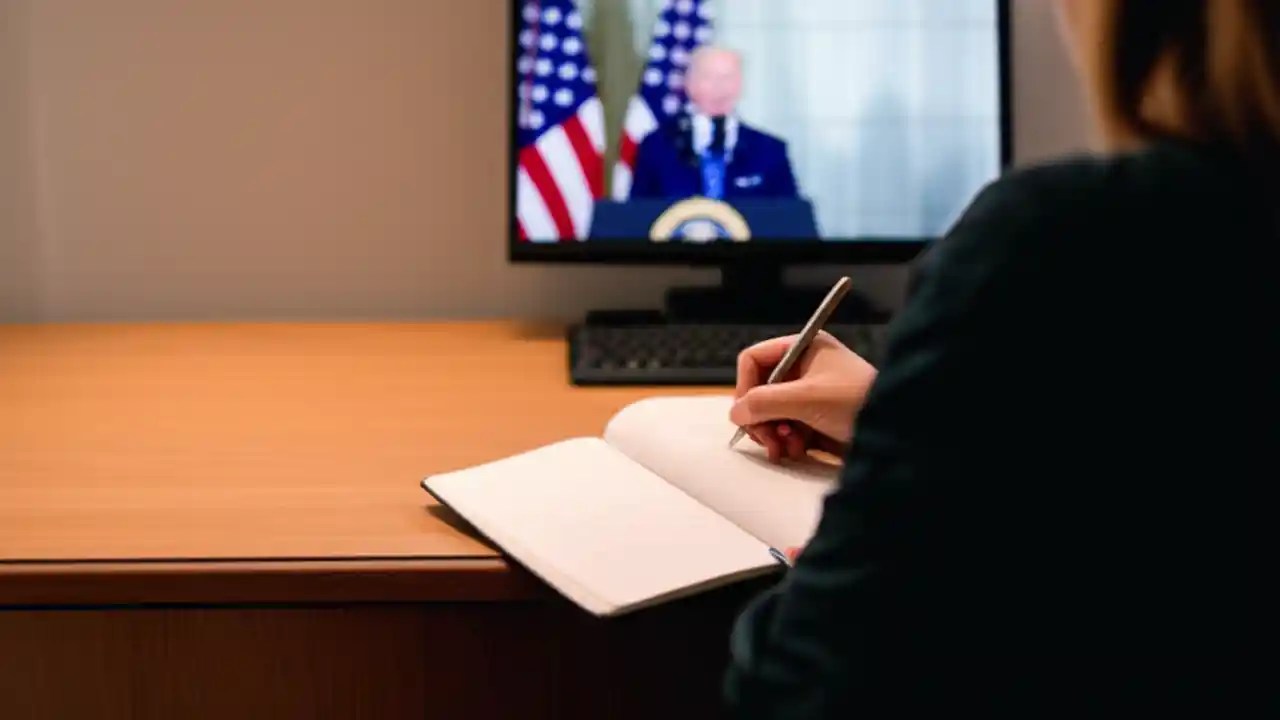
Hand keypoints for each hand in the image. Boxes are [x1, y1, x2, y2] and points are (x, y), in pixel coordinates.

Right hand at [731, 331, 876, 462]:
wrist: (899, 432)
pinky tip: (796, 451)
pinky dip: (786, 442)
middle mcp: (804, 368)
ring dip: (772, 433)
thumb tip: (735, 413)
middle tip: (767, 438)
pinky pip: (787, 428)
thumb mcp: (805, 399)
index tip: (747, 412)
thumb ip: (765, 402)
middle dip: (760, 417)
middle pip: (760, 390)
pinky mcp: (817, 418)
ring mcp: (810, 395)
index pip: (755, 359)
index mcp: (803, 348)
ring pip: (771, 413)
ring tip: (785, 448)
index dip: (745, 386)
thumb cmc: (858, 401)